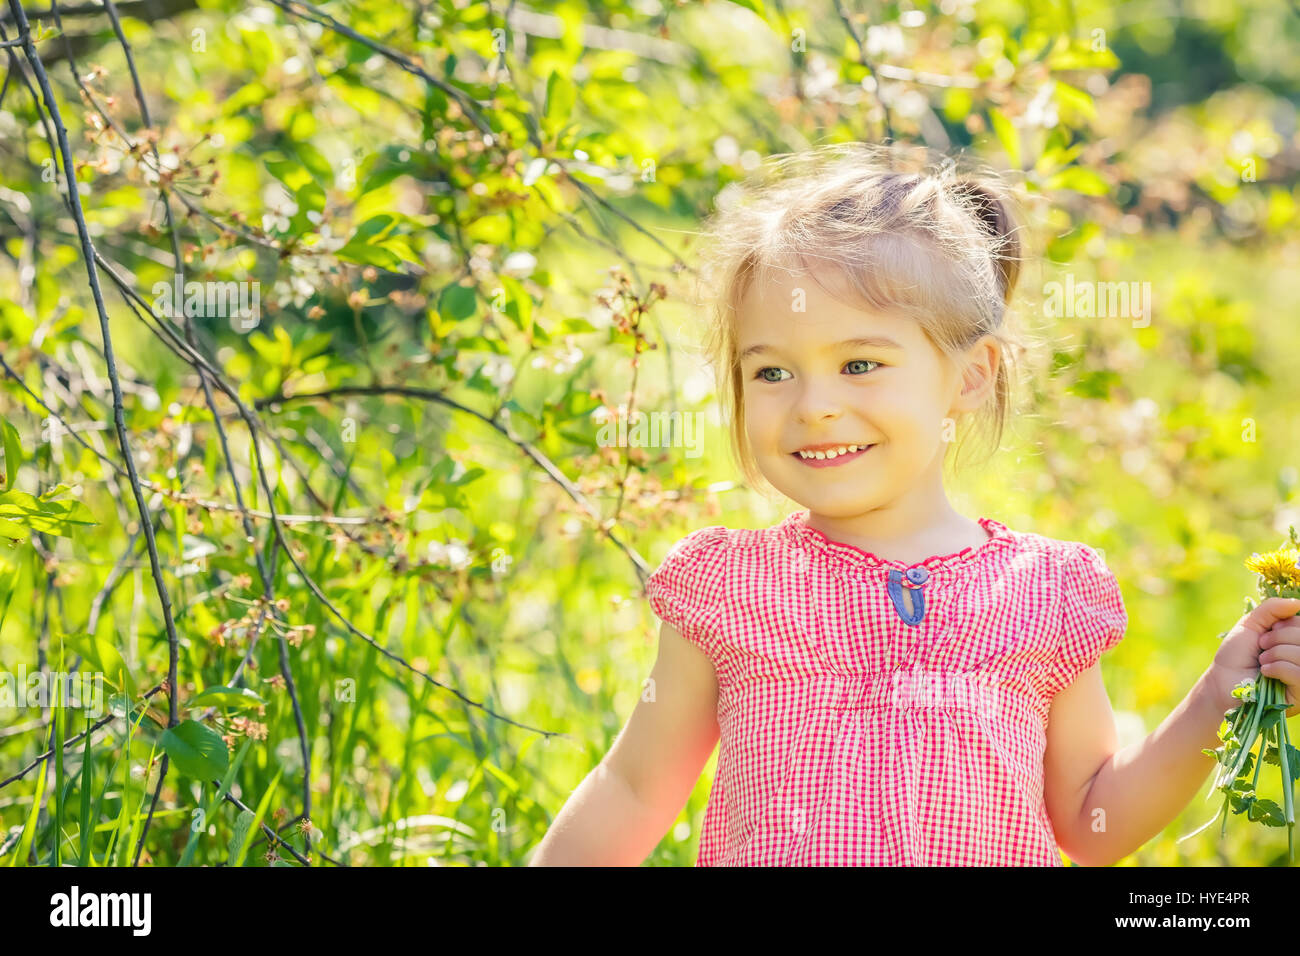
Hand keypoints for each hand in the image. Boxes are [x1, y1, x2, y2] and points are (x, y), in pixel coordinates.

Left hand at [1210, 596, 1299, 717]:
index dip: (1285, 626)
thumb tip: (1298, 603)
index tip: (1265, 633)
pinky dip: (1279, 668)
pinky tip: (1265, 672)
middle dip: (1278, 638)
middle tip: (1261, 646)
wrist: (1221, 681)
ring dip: (1276, 653)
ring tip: (1262, 660)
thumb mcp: (1251, 624)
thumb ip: (1272, 609)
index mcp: (1296, 642)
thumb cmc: (1236, 654)